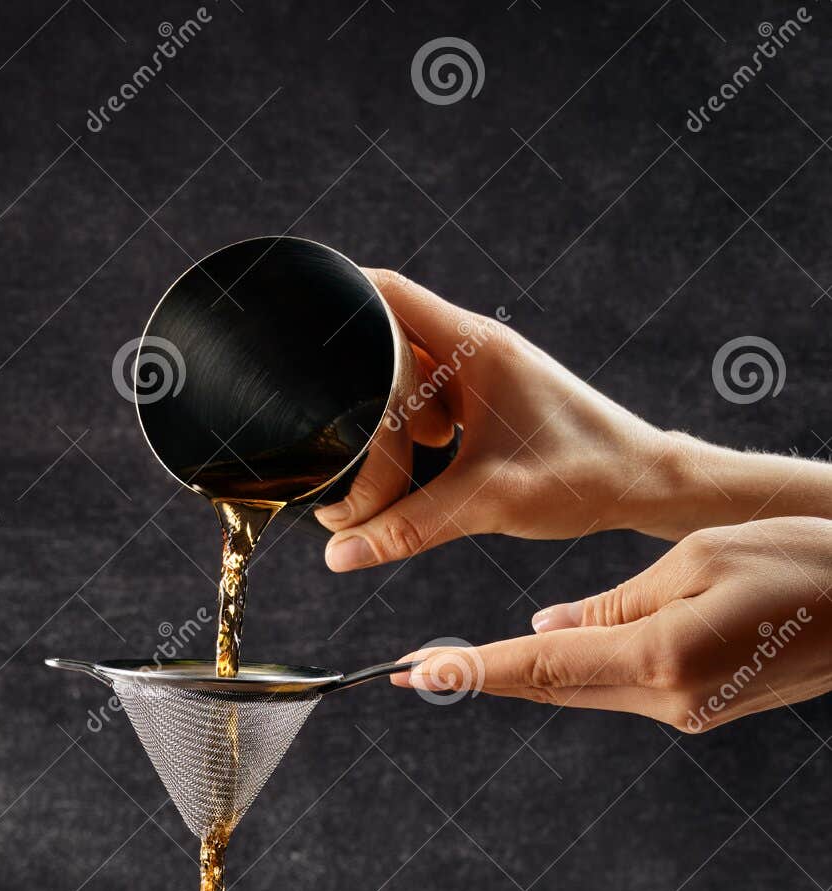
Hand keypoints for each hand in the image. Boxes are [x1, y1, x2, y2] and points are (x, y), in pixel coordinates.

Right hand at [317, 271, 831, 568]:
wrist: (644, 484)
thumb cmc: (586, 475)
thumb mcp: (489, 502)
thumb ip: (410, 527)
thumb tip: (341, 553)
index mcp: (471, 346)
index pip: (381, 291)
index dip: (333, 299)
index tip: (293, 332)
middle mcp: (471, 349)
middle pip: (381, 342)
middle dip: (349, 386)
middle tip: (328, 437)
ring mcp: (479, 375)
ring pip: (402, 380)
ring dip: (378, 418)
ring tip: (370, 466)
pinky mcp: (486, 404)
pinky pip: (426, 407)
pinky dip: (407, 435)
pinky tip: (411, 474)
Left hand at [391, 518, 831, 732]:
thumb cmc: (806, 564)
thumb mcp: (701, 559)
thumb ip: (616, 603)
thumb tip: (546, 633)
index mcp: (661, 657)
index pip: (539, 667)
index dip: (468, 670)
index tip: (409, 674)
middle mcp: (667, 701)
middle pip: (551, 688)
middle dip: (481, 678)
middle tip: (411, 671)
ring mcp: (686, 714)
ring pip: (582, 691)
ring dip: (526, 677)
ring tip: (456, 663)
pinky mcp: (702, 710)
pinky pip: (620, 690)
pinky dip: (577, 673)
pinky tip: (546, 657)